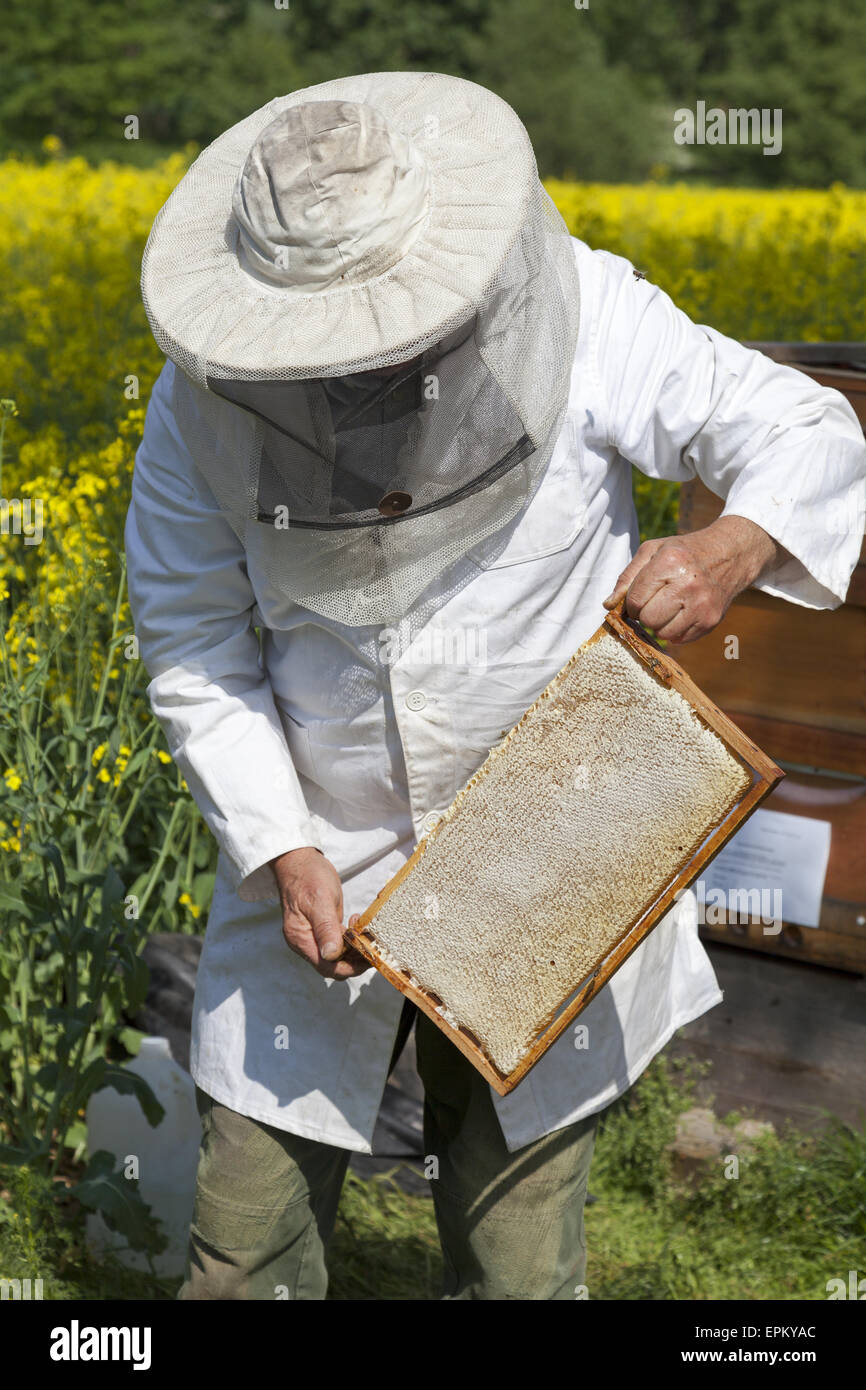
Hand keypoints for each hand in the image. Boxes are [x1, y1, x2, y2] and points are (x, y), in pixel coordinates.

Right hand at [270, 847, 369, 979]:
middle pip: (332, 965)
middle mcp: (304, 942)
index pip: (327, 967)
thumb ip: (325, 928)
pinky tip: (355, 924)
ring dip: (353, 948)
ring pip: (336, 955)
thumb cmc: (307, 876)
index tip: (369, 956)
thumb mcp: (320, 900)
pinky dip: (348, 938)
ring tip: (365, 931)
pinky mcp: (318, 928)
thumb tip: (331, 955)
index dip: (350, 967)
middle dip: (354, 959)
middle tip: (372, 943)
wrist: (297, 860)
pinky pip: (335, 942)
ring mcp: (311, 936)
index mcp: (301, 939)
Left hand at [602, 515, 779, 643]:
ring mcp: (702, 605)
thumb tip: (608, 605)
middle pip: (648, 619)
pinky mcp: (711, 620)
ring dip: (659, 624)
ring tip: (669, 606)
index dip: (631, 602)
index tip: (639, 596)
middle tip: (655, 600)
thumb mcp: (652, 551)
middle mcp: (688, 584)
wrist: (730, 555)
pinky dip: (674, 630)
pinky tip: (682, 612)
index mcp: (670, 562)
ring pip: (662, 634)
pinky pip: (679, 639)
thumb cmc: (683, 552)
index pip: (636, 600)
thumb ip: (627, 577)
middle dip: (645, 613)